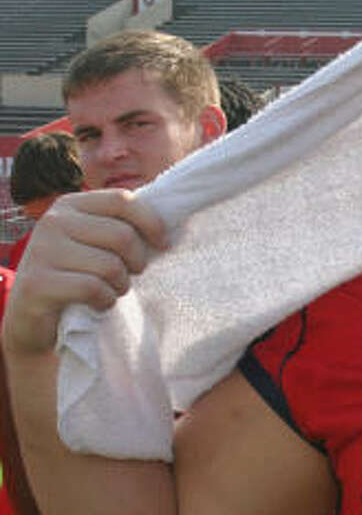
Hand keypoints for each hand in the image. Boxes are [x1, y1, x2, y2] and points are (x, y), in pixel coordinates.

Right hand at [2, 191, 166, 356]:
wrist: (33, 315)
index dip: (151, 222)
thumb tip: (176, 222)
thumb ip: (123, 228)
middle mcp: (53, 221)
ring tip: (110, 290)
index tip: (163, 244)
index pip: (122, 200)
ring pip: (110, 266)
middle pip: (122, 236)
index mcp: (70, 205)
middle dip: (137, 262)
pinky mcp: (37, 282)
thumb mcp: (96, 244)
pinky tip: (97, 303)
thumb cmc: (76, 275)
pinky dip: (105, 301)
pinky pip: (92, 288)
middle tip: (128, 275)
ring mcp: (41, 251)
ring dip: (120, 286)